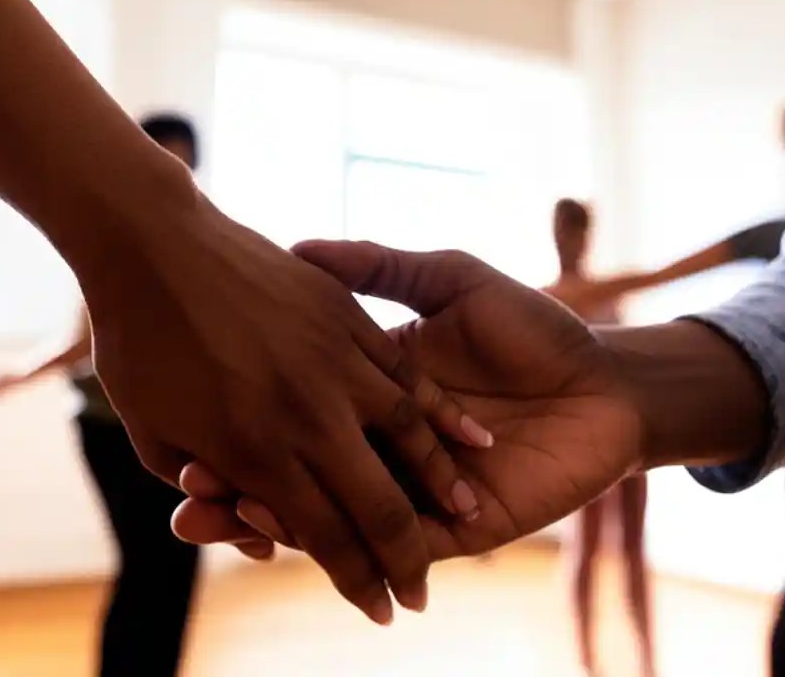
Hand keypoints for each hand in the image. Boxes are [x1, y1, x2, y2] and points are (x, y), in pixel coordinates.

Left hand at [75, 200, 493, 623]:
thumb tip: (257, 535)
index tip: (383, 610)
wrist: (149, 241)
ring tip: (470, 514)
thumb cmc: (135, 343)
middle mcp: (304, 413)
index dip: (358, 582)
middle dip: (407, 560)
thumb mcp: (153, 433)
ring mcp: (331, 360)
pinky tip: (470, 435)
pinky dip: (441, 410)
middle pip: (377, 504)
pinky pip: (406, 372)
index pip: (325, 536)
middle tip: (424, 594)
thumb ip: (210, 485)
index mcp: (254, 450)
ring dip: (443, 484)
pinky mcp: (344, 314)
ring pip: (407, 436)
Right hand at [171, 241, 645, 562]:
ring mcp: (416, 494)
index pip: (297, 417)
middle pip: (297, 476)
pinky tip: (283, 529)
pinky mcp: (456, 531)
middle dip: (234, 487)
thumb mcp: (449, 279)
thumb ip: (381, 267)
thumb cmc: (532, 326)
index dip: (244, 420)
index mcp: (376, 399)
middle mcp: (384, 452)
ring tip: (203, 520)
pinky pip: (387, 540)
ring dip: (265, 522)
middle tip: (178, 488)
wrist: (605, 381)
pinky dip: (334, 540)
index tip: (191, 410)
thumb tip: (303, 244)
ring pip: (328, 518)